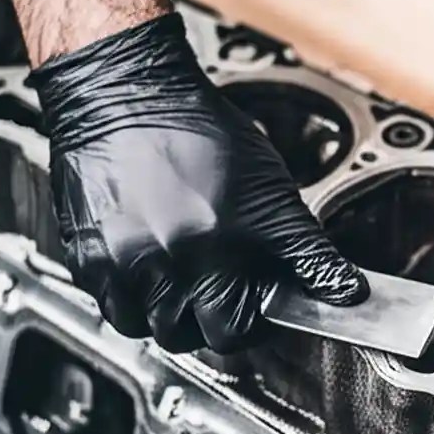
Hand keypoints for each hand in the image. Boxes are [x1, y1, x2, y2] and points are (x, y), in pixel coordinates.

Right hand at [31, 13, 367, 352]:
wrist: (127, 96)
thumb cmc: (199, 133)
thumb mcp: (273, 191)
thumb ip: (308, 253)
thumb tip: (346, 293)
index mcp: (216, 248)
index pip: (237, 331)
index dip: (252, 322)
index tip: (255, 304)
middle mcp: (165, 261)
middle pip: (191, 337)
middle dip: (212, 321)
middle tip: (223, 292)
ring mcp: (121, 262)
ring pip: (149, 328)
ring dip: (171, 314)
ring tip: (185, 276)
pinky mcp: (86, 256)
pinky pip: (111, 307)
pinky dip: (133, 299)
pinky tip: (151, 267)